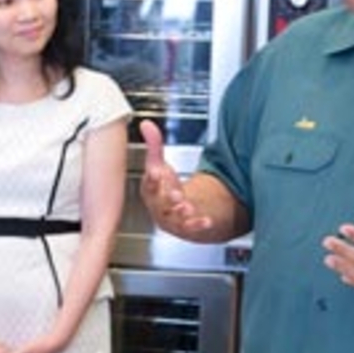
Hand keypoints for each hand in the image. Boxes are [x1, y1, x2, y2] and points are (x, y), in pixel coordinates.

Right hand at [139, 120, 213, 235]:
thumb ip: (154, 145)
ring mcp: (172, 218)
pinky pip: (191, 228)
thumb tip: (146, 124)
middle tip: (176, 194)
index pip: (148, 185)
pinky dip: (198, 225)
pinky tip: (206, 221)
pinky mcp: (186, 227)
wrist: (175, 212)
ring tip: (188, 207)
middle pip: (161, 203)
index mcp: (151, 191)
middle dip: (168, 198)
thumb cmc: (164, 189)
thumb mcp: (159, 166)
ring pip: (174, 217)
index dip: (151, 179)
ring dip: (181, 213)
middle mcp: (159, 206)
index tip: (155, 172)